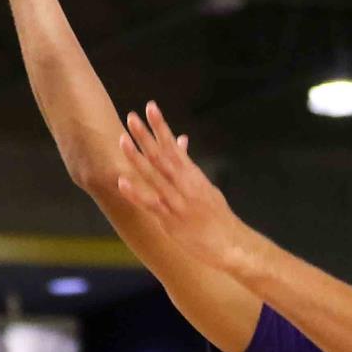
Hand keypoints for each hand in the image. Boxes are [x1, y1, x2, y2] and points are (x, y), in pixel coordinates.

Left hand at [116, 102, 255, 270]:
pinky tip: (122, 181)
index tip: (150, 108)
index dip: (161, 126)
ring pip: (154, 176)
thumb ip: (189, 166)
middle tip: (132, 117)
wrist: (229, 243)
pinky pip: (150, 204)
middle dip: (146, 136)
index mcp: (193, 175)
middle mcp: (185, 185)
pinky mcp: (170, 220)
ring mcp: (177, 202)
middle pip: (162, 155)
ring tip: (122, 140)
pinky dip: (136, 192)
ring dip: (137, 158)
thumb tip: (181, 143)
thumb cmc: (216, 216)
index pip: (174, 145)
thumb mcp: (205, 186)